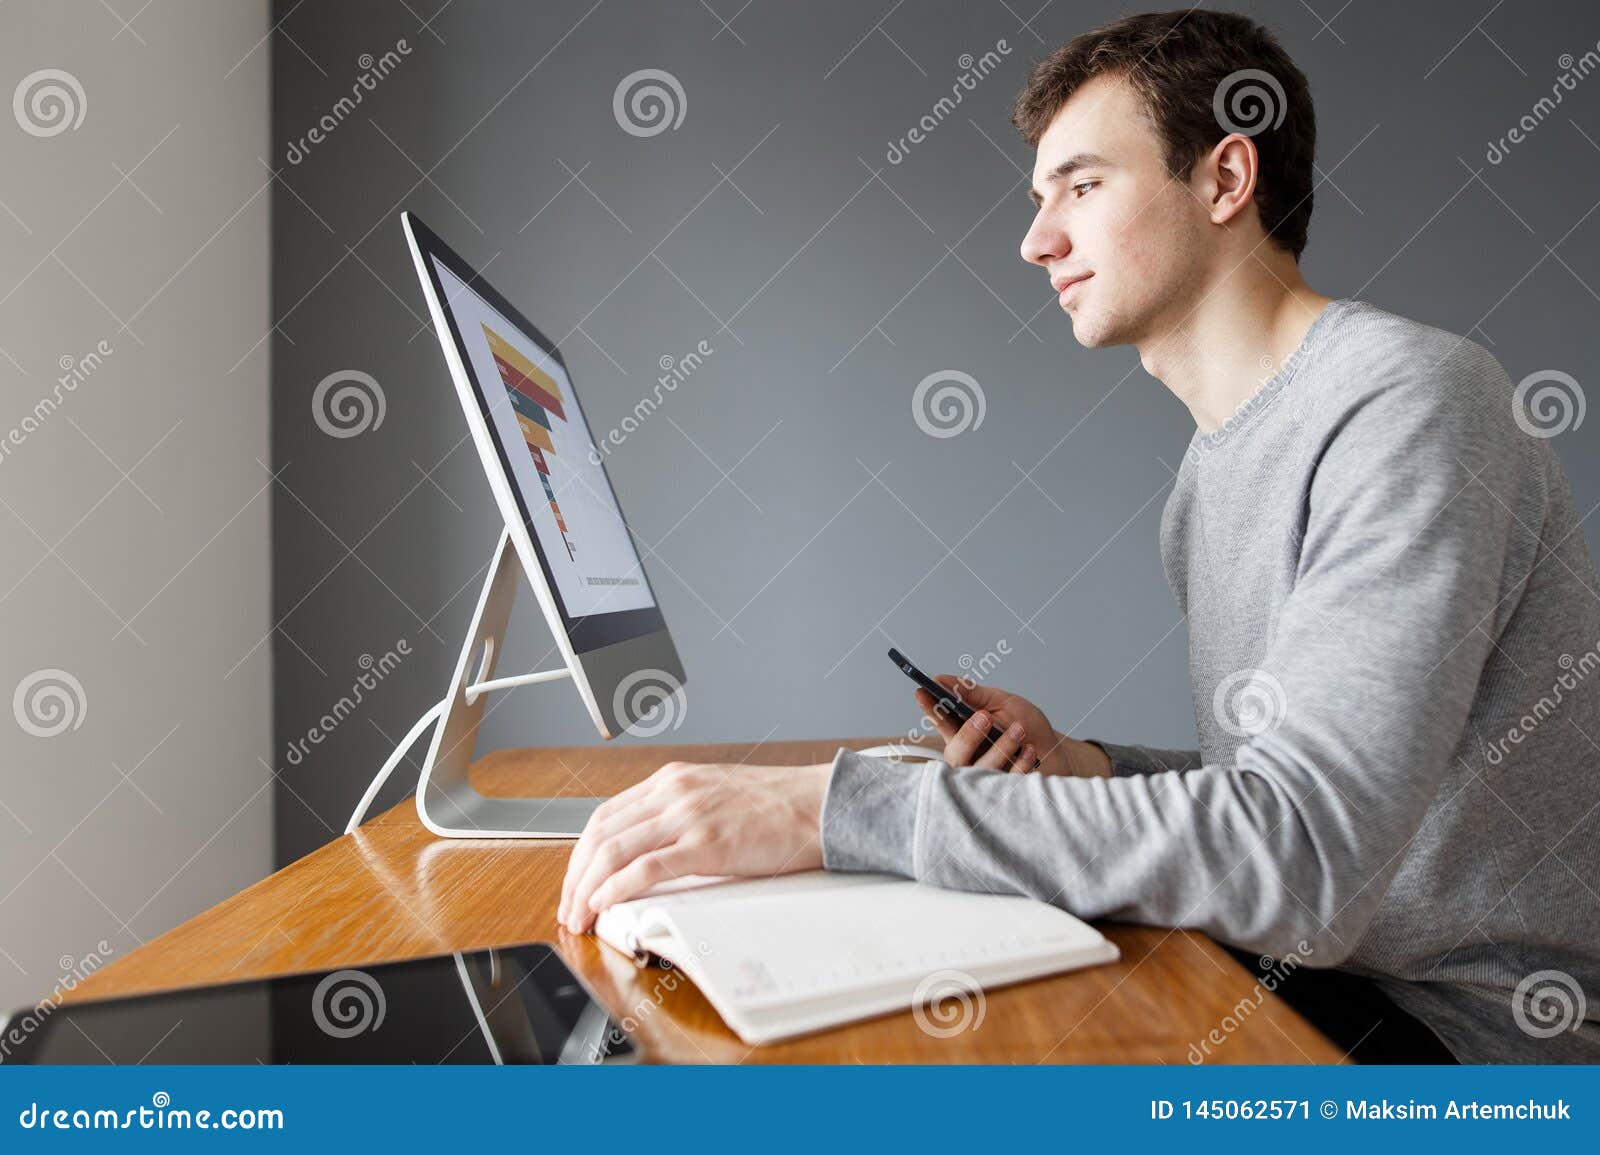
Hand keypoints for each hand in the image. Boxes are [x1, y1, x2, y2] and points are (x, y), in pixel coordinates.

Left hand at [557, 760, 830, 933]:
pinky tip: (604, 906)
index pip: (605, 816)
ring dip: (587, 889)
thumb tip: (649, 853)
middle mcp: (673, 792)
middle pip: (600, 834)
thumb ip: (681, 816)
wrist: (819, 805)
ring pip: (613, 852)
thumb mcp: (716, 796)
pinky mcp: (706, 843)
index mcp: (672, 780)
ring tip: (580, 916)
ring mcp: (688, 815)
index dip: (581, 854)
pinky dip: (615, 890)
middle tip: (569, 907)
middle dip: (575, 876)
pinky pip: (644, 868)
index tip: (575, 881)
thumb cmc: (778, 807)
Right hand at [914, 675, 1109, 776]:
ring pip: (978, 771)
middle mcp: (970, 758)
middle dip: (968, 735)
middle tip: (984, 717)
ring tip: (1018, 729)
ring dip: (1000, 747)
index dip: (930, 708)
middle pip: (954, 754)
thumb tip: (944, 680)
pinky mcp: (1006, 792)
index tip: (922, 692)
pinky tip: (1029, 751)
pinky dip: (1020, 763)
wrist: (1057, 751)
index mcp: (964, 734)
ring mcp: (986, 778)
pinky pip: (1007, 782)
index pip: (941, 722)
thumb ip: (975, 694)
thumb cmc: (1028, 727)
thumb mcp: (1002, 702)